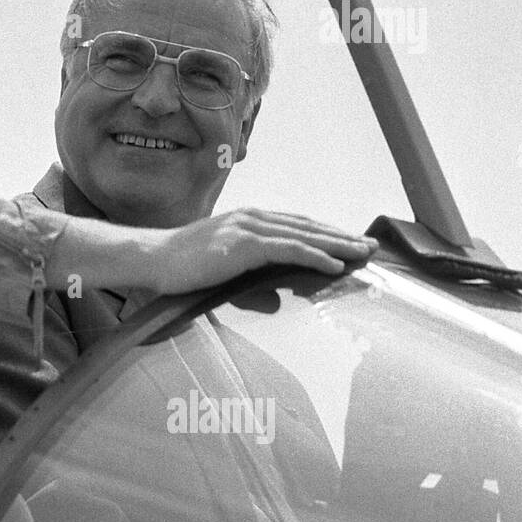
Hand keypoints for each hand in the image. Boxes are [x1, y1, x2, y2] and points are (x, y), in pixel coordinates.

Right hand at [142, 209, 377, 295]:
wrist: (152, 260)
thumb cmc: (179, 269)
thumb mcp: (222, 274)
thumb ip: (250, 286)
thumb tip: (275, 302)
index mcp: (247, 222)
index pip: (296, 225)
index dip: (325, 233)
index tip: (349, 243)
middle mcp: (251, 219)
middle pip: (307, 226)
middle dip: (340, 236)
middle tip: (369, 246)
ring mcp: (248, 229)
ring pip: (304, 235)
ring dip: (337, 244)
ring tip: (361, 253)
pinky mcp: (244, 244)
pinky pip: (289, 249)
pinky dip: (315, 255)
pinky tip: (334, 264)